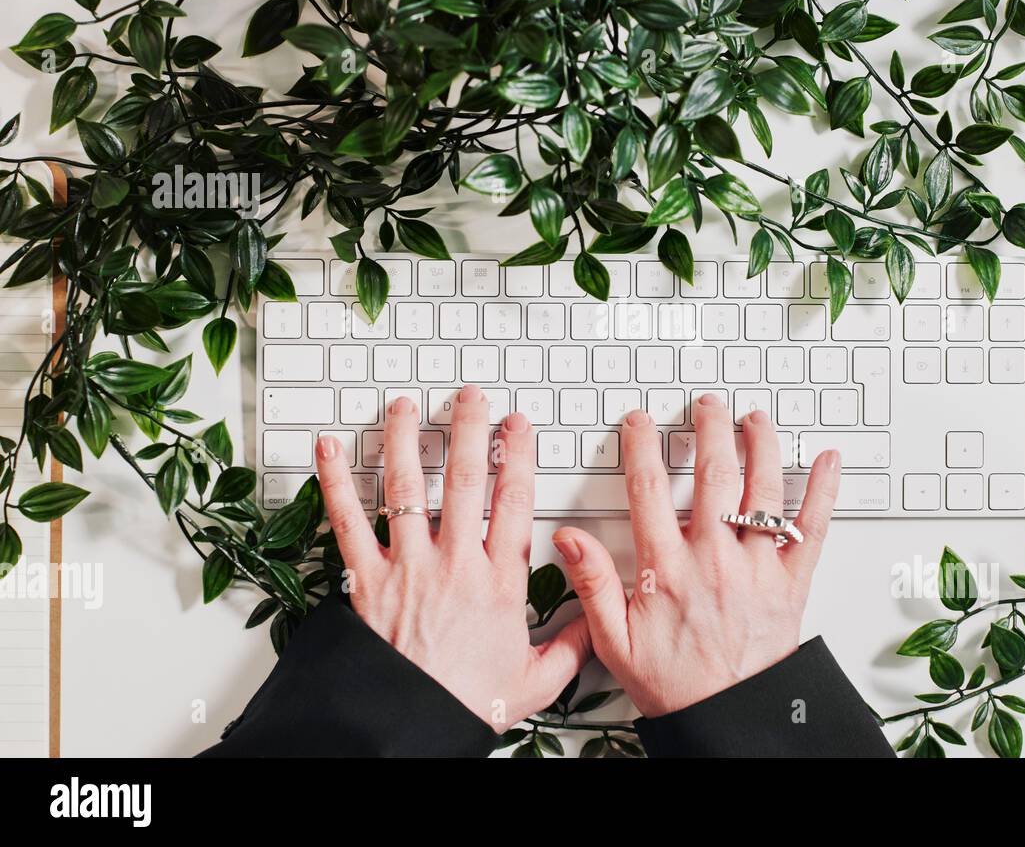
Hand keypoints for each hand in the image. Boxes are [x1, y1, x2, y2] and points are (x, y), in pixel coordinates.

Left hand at [314, 385, 590, 731]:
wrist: (408, 724)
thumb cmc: (465, 702)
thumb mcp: (536, 680)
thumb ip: (572, 645)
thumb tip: (599, 624)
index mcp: (499, 582)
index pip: (515, 502)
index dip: (518, 456)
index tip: (517, 427)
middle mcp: (455, 564)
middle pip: (465, 481)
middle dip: (469, 430)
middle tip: (470, 398)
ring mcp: (408, 566)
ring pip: (407, 489)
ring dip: (405, 440)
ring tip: (405, 407)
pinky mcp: (367, 579)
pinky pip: (348, 521)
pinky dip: (334, 482)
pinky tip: (328, 450)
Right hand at [552, 394, 840, 717]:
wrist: (730, 716)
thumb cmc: (677, 684)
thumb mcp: (615, 640)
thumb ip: (592, 583)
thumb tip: (568, 538)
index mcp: (668, 568)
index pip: (649, 489)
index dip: (641, 447)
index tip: (639, 422)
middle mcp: (714, 558)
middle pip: (713, 474)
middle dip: (709, 430)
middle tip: (707, 405)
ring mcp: (756, 566)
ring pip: (761, 489)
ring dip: (760, 444)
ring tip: (755, 418)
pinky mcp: (791, 582)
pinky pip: (813, 529)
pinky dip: (823, 490)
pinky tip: (828, 460)